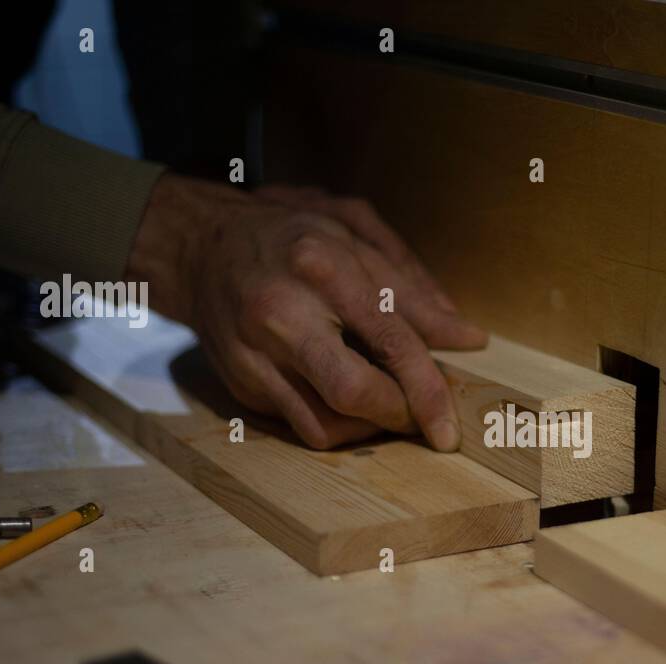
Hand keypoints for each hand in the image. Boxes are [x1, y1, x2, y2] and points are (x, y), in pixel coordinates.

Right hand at [125, 174, 485, 449]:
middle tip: (419, 418)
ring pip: (324, 424)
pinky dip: (336, 424)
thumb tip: (466, 338)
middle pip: (352, 392)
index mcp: (321, 265)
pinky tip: (347, 400)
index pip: (390, 339)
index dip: (428, 389)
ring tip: (385, 406)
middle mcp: (283, 312)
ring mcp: (255, 353)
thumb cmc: (289, 233)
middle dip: (397, 416)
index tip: (449, 426)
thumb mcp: (355, 232)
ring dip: (368, 429)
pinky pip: (300, 424)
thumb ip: (413, 285)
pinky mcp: (242, 383)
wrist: (199, 246)